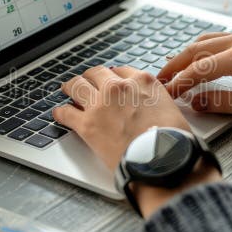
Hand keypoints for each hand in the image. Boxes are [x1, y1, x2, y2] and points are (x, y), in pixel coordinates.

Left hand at [53, 66, 220, 217]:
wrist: (161, 160)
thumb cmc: (172, 140)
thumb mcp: (171, 110)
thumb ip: (156, 102)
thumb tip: (153, 109)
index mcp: (143, 81)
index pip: (121, 70)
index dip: (113, 77)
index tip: (110, 82)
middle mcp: (119, 87)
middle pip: (96, 73)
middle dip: (91, 78)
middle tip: (87, 84)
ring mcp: (100, 104)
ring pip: (76, 85)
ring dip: (71, 88)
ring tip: (68, 91)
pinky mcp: (87, 124)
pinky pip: (65, 112)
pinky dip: (61, 113)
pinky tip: (60, 114)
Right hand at [158, 30, 231, 117]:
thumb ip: (224, 102)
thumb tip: (197, 102)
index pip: (198, 69)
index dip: (178, 83)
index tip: (165, 94)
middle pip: (195, 51)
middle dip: (174, 66)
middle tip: (158, 81)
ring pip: (204, 41)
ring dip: (185, 56)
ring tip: (171, 72)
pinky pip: (217, 38)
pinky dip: (200, 49)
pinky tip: (195, 59)